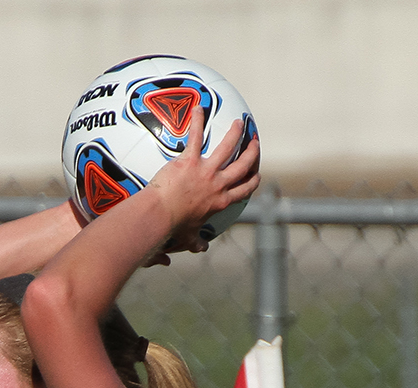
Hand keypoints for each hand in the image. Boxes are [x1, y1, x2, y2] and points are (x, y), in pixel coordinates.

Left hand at [142, 104, 261, 257]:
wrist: (160, 215)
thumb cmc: (173, 227)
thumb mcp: (189, 236)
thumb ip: (197, 241)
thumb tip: (201, 249)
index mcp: (221, 201)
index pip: (244, 190)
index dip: (253, 180)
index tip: (257, 172)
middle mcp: (218, 184)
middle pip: (243, 166)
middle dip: (252, 153)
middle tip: (255, 142)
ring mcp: (206, 171)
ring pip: (227, 148)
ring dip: (236, 134)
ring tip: (239, 122)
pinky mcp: (190, 160)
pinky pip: (195, 137)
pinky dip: (197, 122)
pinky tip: (198, 109)